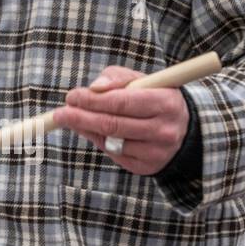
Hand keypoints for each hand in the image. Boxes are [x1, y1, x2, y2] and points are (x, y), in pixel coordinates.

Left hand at [53, 65, 189, 173]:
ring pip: (111, 141)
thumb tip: (94, 88)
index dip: (92, 100)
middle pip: (113, 125)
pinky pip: (115, 154)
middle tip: (60, 113)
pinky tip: (93, 131)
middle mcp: (164, 130)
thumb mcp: (143, 80)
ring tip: (72, 119)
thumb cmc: (155, 98)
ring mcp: (156, 152)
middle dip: (81, 117)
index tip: (72, 96)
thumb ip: (117, 78)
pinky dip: (100, 142)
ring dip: (87, 129)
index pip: (121, 102)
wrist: (184, 129)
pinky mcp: (147, 167)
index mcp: (165, 103)